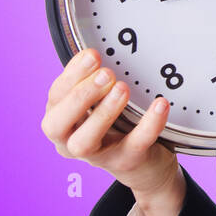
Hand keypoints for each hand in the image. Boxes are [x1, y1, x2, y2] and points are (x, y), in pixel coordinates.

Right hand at [40, 48, 178, 197]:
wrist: (145, 164)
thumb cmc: (118, 125)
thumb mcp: (101, 101)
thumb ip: (94, 81)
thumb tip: (94, 51)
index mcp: (62, 121)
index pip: (56, 97)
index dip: (71, 75)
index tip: (93, 54)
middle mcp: (71, 142)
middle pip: (56, 124)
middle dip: (80, 96)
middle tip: (107, 73)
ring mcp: (98, 156)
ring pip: (85, 142)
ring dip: (103, 113)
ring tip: (123, 88)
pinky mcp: (126, 162)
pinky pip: (135, 144)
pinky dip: (148, 124)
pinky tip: (160, 104)